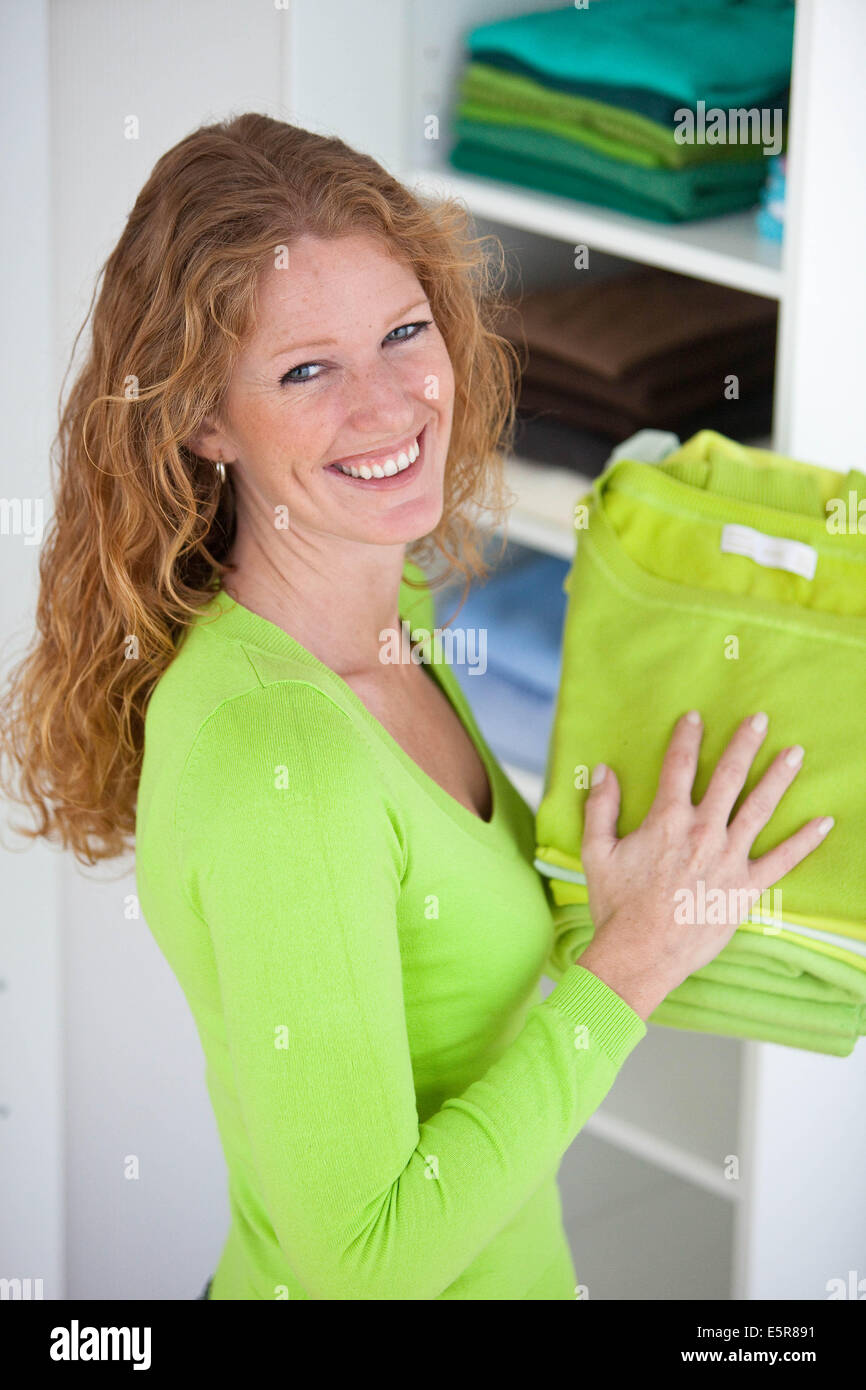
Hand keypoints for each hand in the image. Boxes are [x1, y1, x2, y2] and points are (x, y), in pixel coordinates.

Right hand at [577, 711, 833, 1021]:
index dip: (687, 738)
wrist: (640, 954)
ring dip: (778, 777)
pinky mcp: (746, 888)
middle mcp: (703, 832)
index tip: (695, 717)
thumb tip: (603, 771)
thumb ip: (600, 808)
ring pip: (760, 808)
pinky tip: (823, 822)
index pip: (678, 766)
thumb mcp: (596, 852)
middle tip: (760, 720)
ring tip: (795, 753)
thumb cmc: (616, 906)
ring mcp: (729, 859)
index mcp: (666, 820)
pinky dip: (804, 841)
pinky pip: (782, 860)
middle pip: (729, 777)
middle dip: (745, 744)